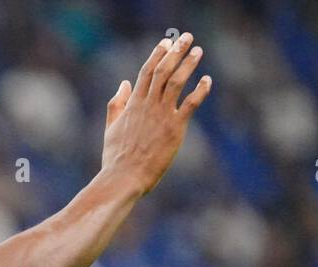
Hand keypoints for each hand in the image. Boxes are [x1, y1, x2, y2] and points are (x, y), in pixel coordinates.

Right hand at [101, 32, 211, 194]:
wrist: (123, 178)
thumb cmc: (116, 157)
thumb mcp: (110, 128)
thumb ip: (116, 104)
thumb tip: (123, 84)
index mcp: (132, 105)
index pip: (146, 72)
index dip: (156, 55)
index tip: (165, 43)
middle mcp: (148, 105)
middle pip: (163, 71)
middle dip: (175, 52)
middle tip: (186, 38)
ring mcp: (162, 116)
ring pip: (177, 82)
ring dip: (189, 64)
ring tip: (198, 51)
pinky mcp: (175, 128)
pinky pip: (191, 103)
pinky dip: (201, 90)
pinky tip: (207, 80)